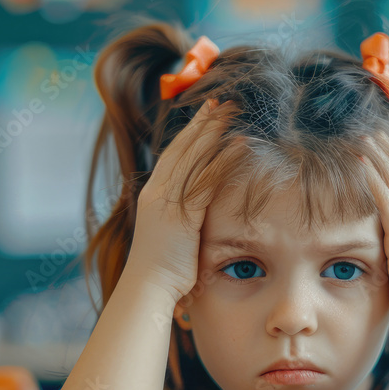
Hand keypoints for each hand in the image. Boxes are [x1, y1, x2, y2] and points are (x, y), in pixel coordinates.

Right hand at [126, 98, 235, 302]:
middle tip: (221, 101)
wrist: (147, 287)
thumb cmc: (159, 269)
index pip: (173, 155)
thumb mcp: (168, 235)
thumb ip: (180, 217)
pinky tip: (241, 145)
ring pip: (194, 157)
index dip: (190, 133)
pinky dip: (225, 160)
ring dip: (214, 132)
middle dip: (203, 123)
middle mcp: (158, 191)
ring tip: (233, 112)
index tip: (205, 114)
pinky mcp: (182, 214)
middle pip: (183, 148)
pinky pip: (208, 180)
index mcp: (153, 195)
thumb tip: (193, 213)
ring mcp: (168, 201)